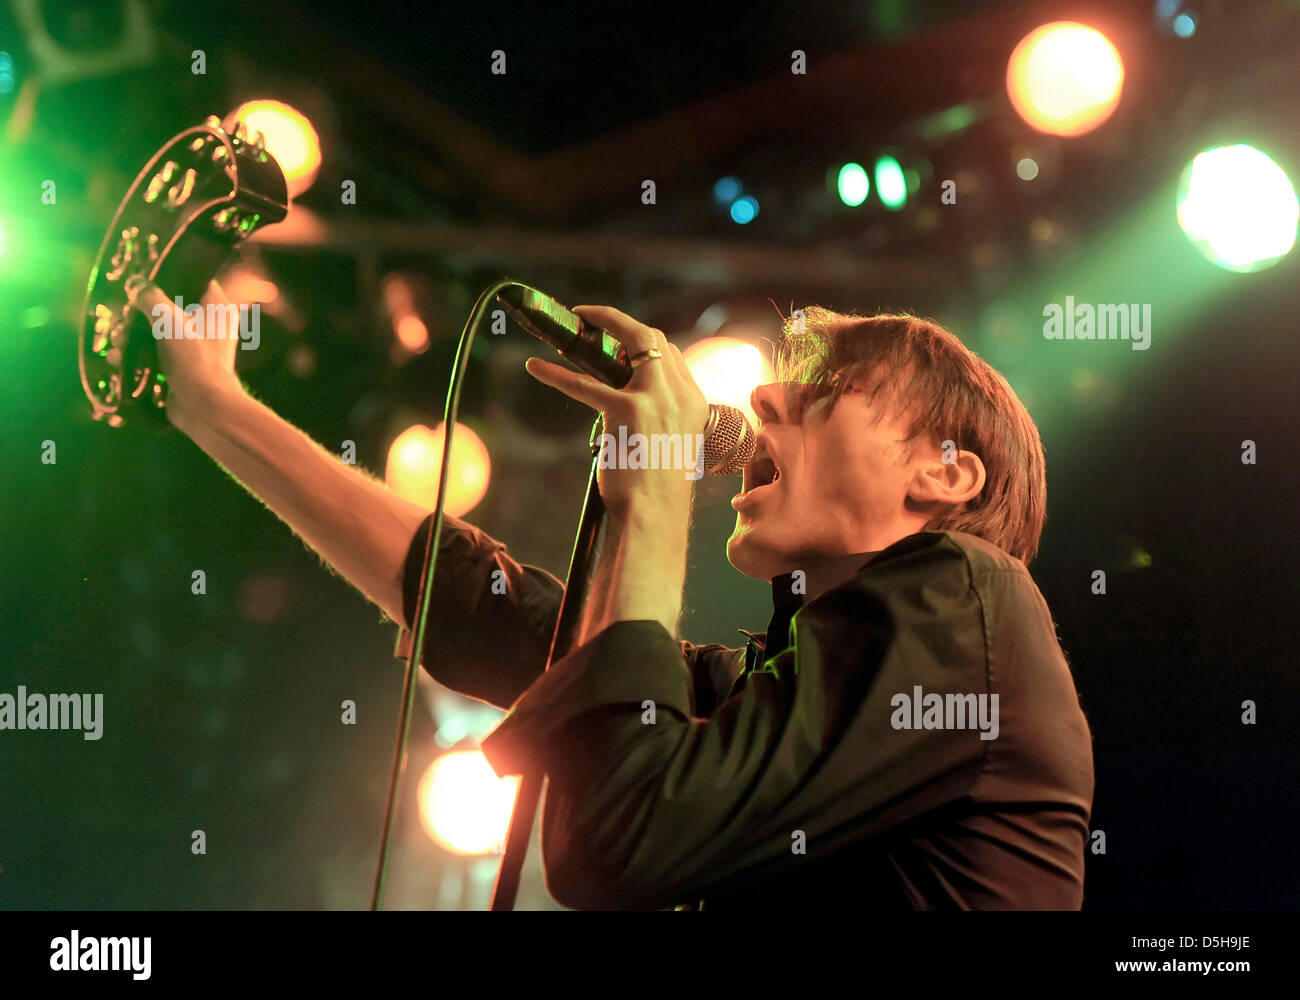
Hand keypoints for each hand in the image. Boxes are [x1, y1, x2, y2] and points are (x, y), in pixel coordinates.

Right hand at [125, 276, 244, 427]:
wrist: (205, 407)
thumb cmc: (193, 358)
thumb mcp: (169, 321)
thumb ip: (150, 298)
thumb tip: (136, 284)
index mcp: (216, 306)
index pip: (194, 278)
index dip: (168, 275)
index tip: (143, 277)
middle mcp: (209, 323)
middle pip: (169, 305)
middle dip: (140, 312)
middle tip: (121, 317)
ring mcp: (196, 345)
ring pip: (159, 329)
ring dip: (133, 335)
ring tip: (116, 343)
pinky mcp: (183, 364)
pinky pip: (157, 351)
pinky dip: (138, 353)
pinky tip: (117, 360)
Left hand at [524, 305, 709, 519]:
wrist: (653, 516)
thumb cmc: (655, 492)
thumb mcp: (669, 448)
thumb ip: (658, 422)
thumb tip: (633, 414)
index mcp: (694, 403)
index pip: (671, 355)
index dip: (645, 343)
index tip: (621, 344)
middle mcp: (680, 394)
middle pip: (654, 337)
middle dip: (623, 322)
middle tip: (593, 320)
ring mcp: (655, 399)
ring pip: (631, 339)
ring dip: (600, 323)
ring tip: (572, 322)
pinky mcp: (626, 410)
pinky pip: (585, 383)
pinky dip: (556, 373)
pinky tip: (535, 367)